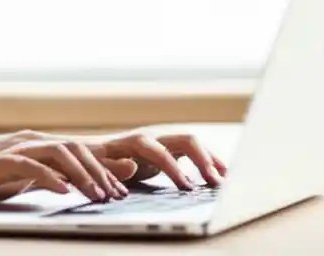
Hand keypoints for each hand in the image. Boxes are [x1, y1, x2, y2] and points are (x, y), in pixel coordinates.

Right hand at [0, 138, 135, 206]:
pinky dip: (49, 178)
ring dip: (81, 174)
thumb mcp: (26, 184)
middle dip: (100, 170)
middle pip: (76, 148)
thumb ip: (51, 180)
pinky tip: (63, 192)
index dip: (104, 169)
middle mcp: (33, 146)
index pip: (80, 153)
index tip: (121, 191)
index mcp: (41, 151)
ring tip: (95, 195)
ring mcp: (17, 151)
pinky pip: (30, 166)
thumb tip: (78, 187)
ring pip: (58, 153)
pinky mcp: (1, 163)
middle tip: (115, 195)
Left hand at [88, 131, 228, 189]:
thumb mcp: (99, 167)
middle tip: (215, 182)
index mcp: (135, 142)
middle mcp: (154, 136)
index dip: (174, 169)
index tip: (187, 187)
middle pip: (185, 140)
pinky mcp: (170, 148)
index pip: (160, 152)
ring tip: (226, 179)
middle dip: (202, 160)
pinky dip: (208, 161)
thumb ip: (113, 168)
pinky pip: (193, 151)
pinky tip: (221, 175)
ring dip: (211, 160)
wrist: (96, 151)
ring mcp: (164, 140)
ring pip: (193, 144)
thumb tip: (133, 165)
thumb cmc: (97, 162)